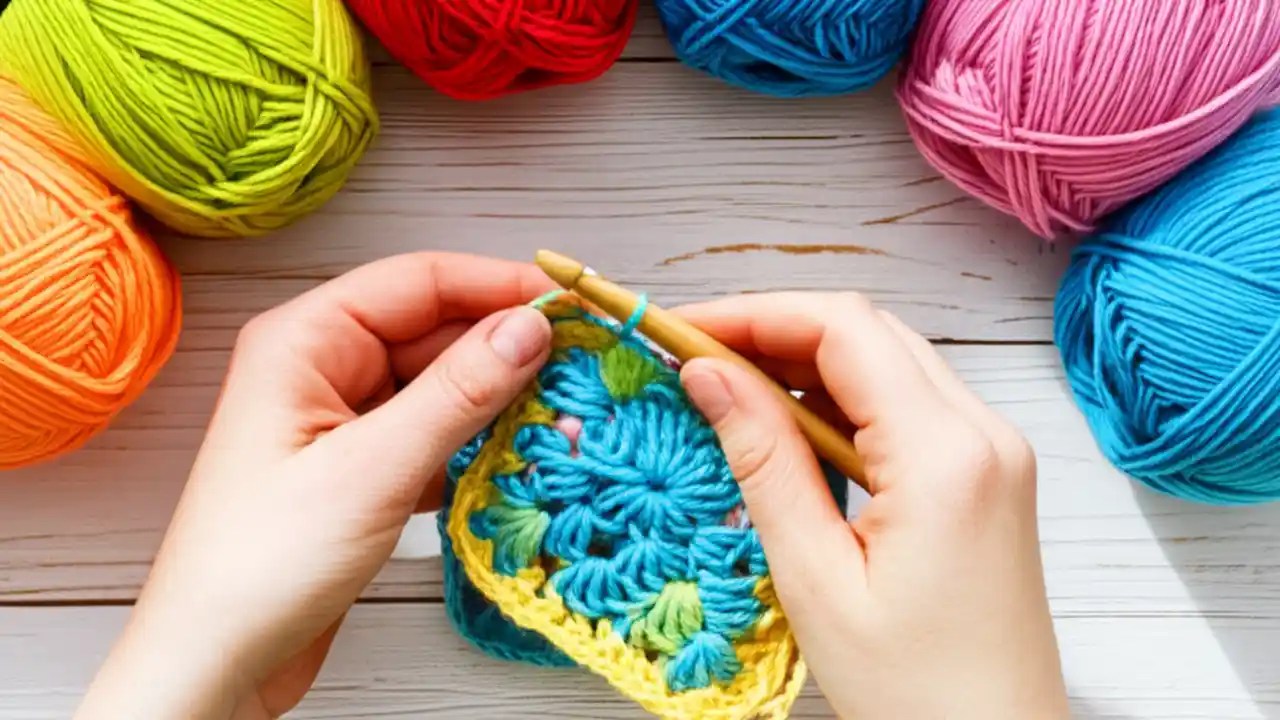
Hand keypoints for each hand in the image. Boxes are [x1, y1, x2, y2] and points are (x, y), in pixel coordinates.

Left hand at [77, 253, 553, 719]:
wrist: (216, 660)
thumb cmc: (265, 561)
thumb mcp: (373, 468)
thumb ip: (458, 392)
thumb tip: (531, 327)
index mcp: (305, 339)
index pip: (420, 281)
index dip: (499, 285)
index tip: (572, 305)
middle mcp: (323, 366)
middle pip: (436, 331)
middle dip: (508, 348)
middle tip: (584, 368)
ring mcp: (343, 420)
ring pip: (441, 386)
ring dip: (499, 401)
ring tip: (564, 416)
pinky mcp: (363, 469)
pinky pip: (434, 434)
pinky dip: (476, 443)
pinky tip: (518, 458)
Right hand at [676, 293, 1068, 719]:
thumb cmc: (914, 692)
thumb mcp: (816, 577)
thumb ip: (764, 462)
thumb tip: (708, 376)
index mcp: (947, 455)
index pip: (844, 330)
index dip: (754, 314)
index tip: (682, 331)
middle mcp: (984, 434)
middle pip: (867, 333)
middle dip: (773, 330)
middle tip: (693, 359)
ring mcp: (994, 452)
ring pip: (888, 362)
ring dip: (805, 362)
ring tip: (727, 390)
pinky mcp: (986, 476)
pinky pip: (908, 406)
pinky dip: (843, 400)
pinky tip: (789, 426)